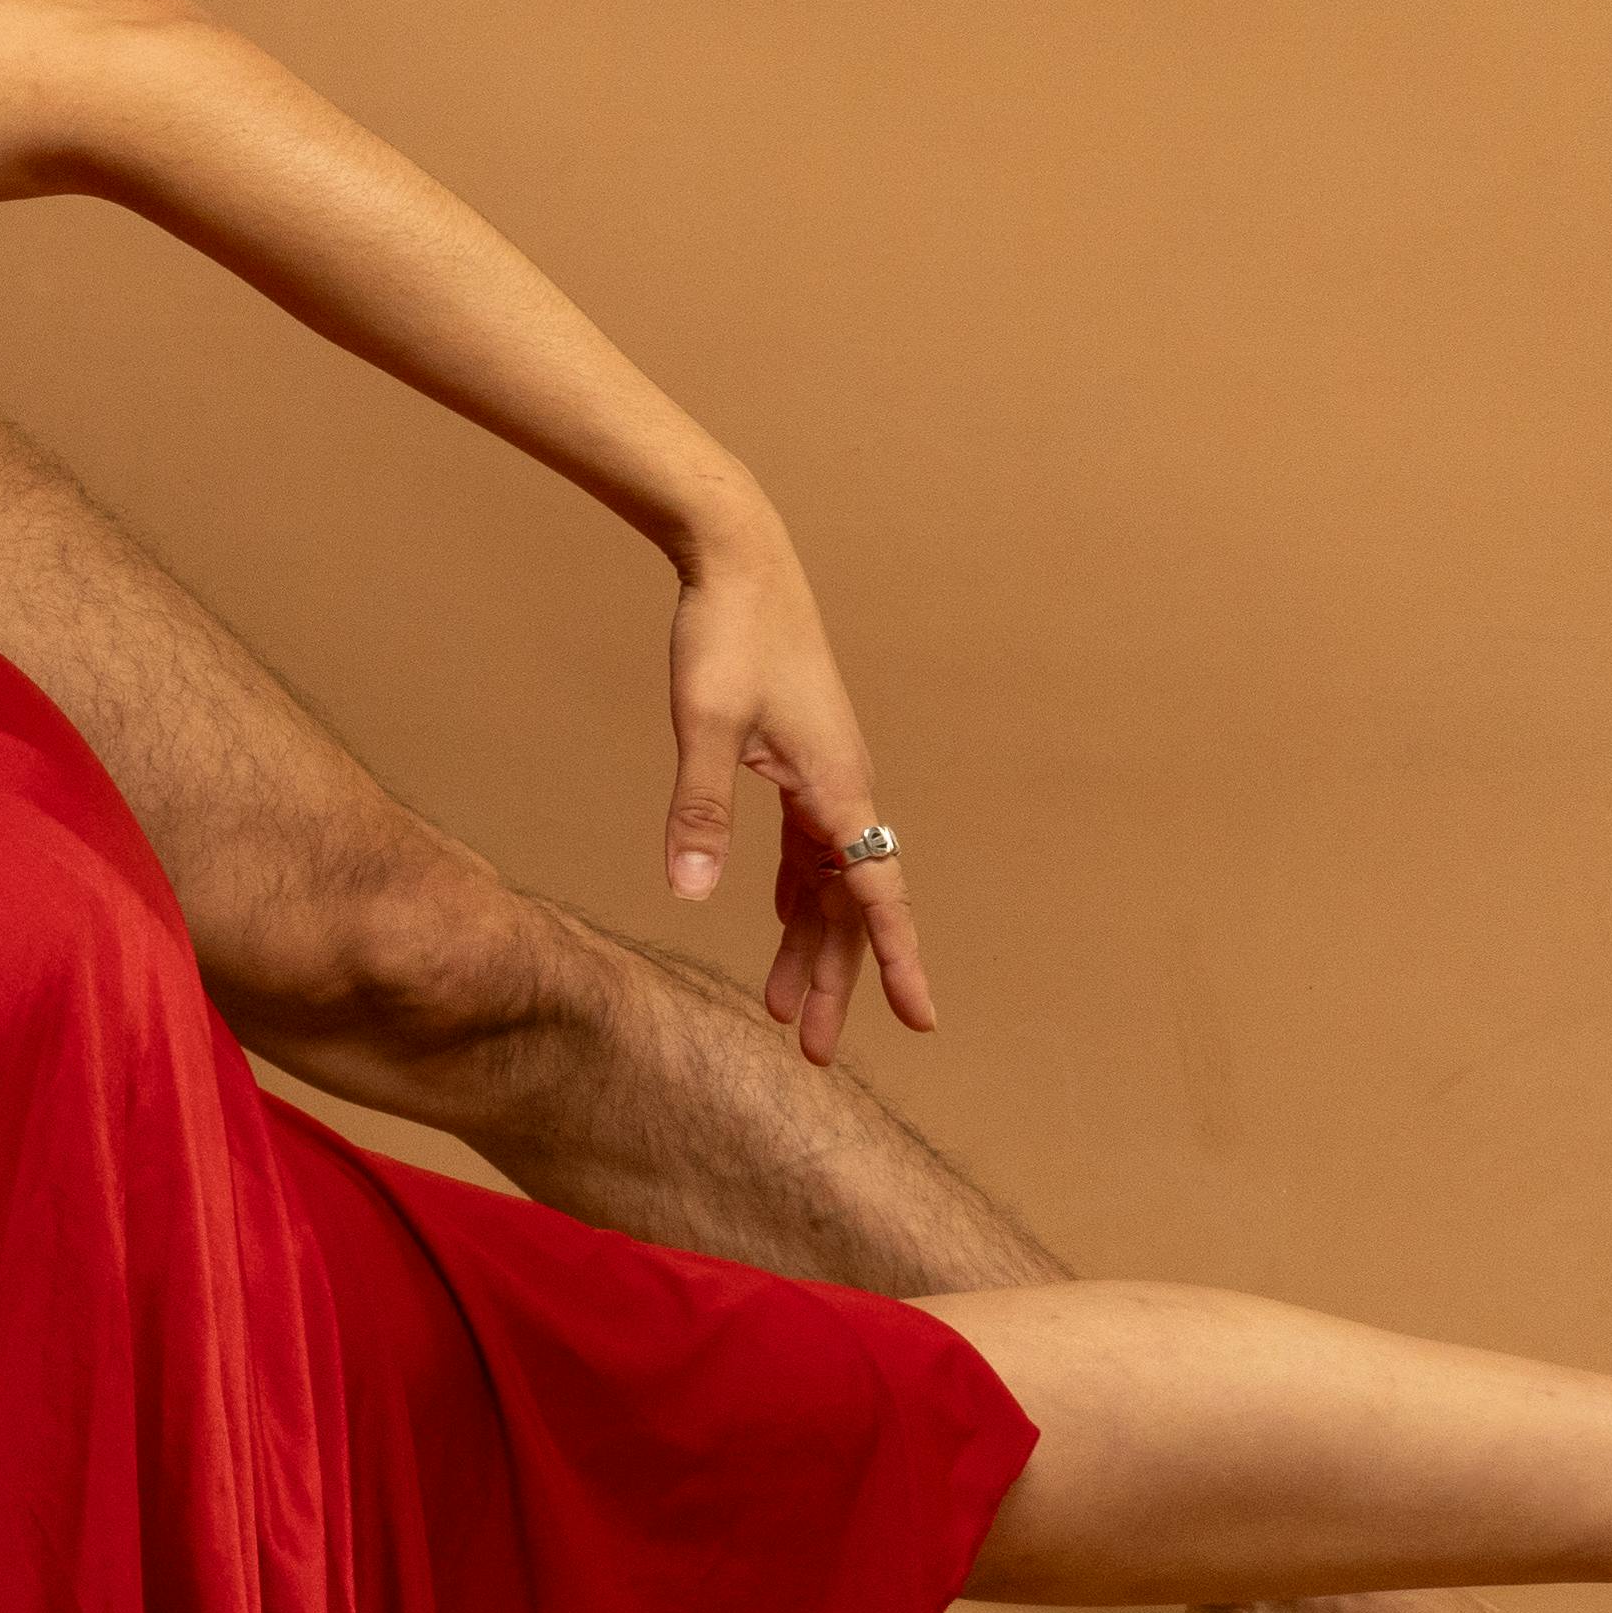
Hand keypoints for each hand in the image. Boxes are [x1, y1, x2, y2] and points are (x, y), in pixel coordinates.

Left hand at [657, 526, 935, 1068]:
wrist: (738, 561)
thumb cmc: (727, 635)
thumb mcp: (704, 726)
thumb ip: (698, 813)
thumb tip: (688, 896)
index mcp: (837, 788)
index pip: (876, 896)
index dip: (897, 963)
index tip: (922, 1022)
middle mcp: (844, 789)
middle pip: (849, 906)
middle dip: (835, 981)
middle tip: (811, 1051)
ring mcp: (825, 777)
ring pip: (828, 883)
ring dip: (809, 945)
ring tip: (783, 1011)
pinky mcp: (800, 763)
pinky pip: (810, 850)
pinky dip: (797, 895)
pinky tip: (780, 927)